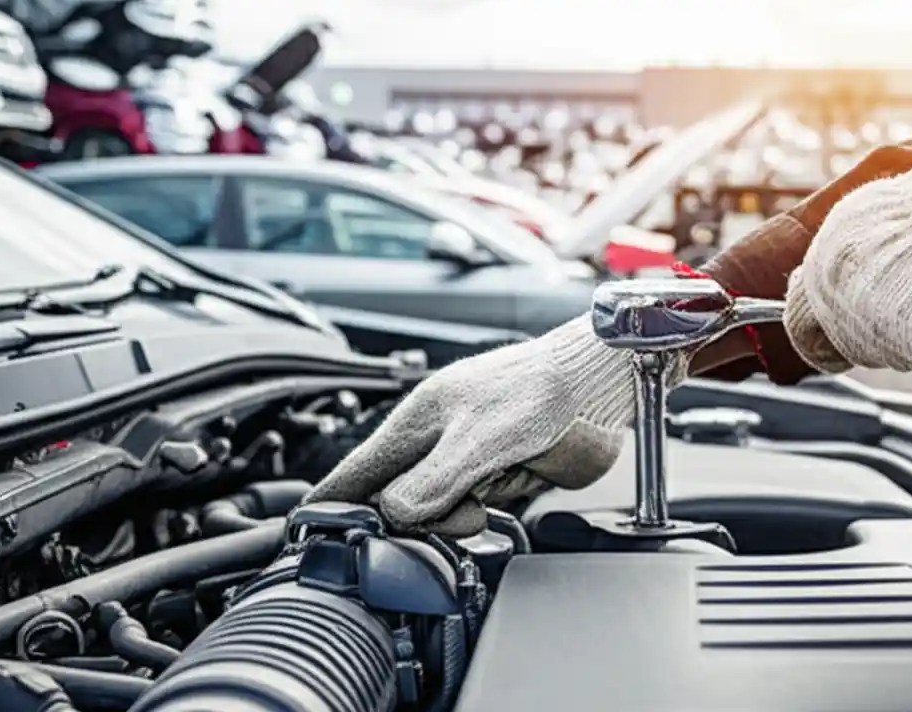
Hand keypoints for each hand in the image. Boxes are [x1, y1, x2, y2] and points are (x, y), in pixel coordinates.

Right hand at [302, 317, 685, 536]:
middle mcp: (437, 435)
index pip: (358, 471)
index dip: (334, 504)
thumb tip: (395, 513)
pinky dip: (499, 498)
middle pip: (400, 500)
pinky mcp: (500, 465)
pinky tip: (522, 475)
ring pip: (443, 506)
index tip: (308, 533)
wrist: (603, 379)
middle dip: (428, 515)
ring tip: (508, 476)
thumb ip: (436, 481)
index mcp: (418, 421)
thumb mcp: (483, 441)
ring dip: (472, 506)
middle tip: (469, 507)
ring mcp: (467, 451)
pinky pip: (481, 500)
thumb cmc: (546, 391)